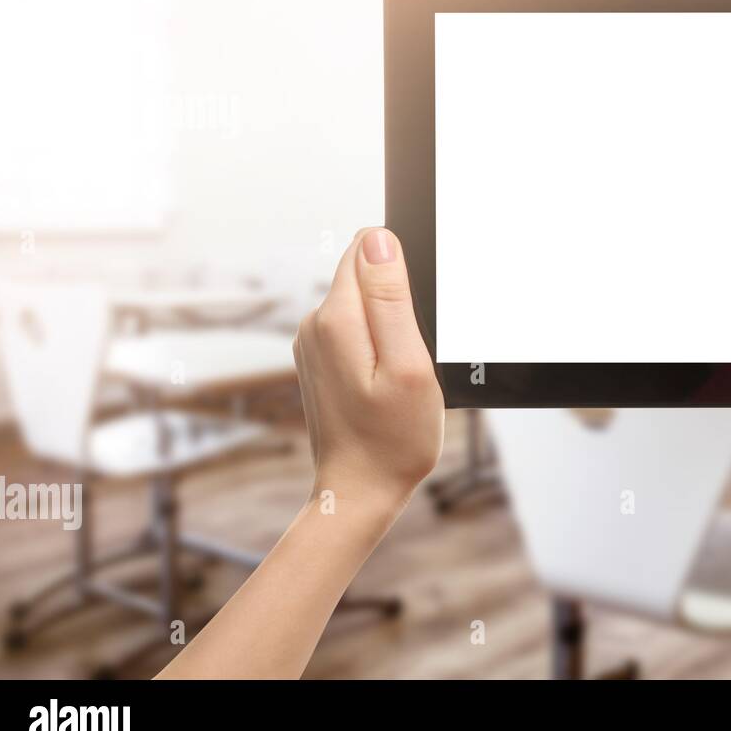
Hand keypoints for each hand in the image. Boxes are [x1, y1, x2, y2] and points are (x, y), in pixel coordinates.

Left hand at [293, 227, 443, 520]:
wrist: (360, 491)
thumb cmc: (394, 437)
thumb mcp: (410, 364)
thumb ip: (392, 297)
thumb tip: (378, 239)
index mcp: (337, 317)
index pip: (367, 246)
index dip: (403, 267)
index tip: (418, 309)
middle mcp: (314, 323)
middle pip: (363, 272)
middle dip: (397, 296)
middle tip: (415, 349)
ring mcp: (312, 343)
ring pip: (361, 301)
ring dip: (389, 323)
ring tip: (401, 371)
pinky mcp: (319, 360)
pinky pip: (355, 327)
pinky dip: (378, 343)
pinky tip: (387, 380)